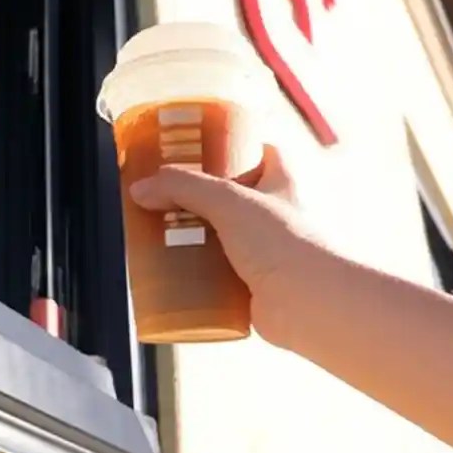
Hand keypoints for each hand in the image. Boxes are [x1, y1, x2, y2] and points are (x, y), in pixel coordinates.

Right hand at [128, 144, 319, 343]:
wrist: (310, 306)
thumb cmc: (286, 245)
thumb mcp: (230, 200)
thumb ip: (184, 188)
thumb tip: (142, 188)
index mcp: (280, 184)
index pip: (262, 153)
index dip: (235, 146)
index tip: (202, 148)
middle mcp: (275, 216)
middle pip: (233, 198)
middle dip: (200, 198)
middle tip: (166, 196)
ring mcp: (264, 253)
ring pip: (222, 238)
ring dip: (194, 237)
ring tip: (159, 234)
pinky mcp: (252, 286)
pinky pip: (218, 276)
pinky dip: (196, 274)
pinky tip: (171, 272)